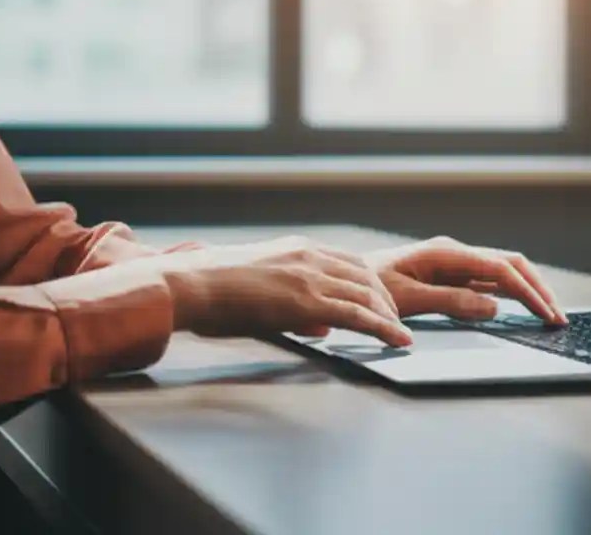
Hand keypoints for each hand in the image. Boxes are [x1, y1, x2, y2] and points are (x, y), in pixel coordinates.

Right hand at [161, 237, 412, 346]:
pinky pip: (357, 315)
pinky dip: (384, 328)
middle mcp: (310, 257)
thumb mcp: (261, 292)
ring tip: (401, 336)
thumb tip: (323, 329)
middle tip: (396, 322)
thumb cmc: (212, 291)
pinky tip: (398, 340)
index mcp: (299, 249)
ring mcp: (310, 276)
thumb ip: (296, 308)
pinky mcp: (306, 301)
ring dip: (390, 316)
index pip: (351, 263)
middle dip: (387, 301)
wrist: (189, 283)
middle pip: (366, 276)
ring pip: (367, 295)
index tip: (383, 301)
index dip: (372, 284)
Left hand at [365, 236, 566, 324]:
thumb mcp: (408, 299)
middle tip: (558, 317)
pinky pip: (489, 282)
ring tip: (548, 314)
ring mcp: (455, 264)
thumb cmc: (371, 289)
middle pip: (511, 265)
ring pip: (504, 272)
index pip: (501, 270)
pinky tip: (522, 309)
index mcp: (447, 253)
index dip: (529, 293)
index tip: (547, 315)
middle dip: (538, 289)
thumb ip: (451, 302)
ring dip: (528, 291)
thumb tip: (494, 307)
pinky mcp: (452, 276)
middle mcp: (455, 254)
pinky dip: (511, 295)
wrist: (347, 283)